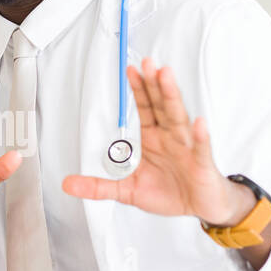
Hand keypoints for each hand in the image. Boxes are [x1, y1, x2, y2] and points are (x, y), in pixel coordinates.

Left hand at [62, 58, 248, 224]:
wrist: (201, 207)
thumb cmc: (170, 193)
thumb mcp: (127, 191)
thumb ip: (99, 186)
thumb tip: (69, 184)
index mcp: (154, 139)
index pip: (146, 108)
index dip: (139, 89)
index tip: (131, 70)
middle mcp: (171, 137)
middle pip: (161, 106)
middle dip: (154, 84)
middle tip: (147, 63)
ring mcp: (188, 148)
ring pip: (178, 119)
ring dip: (171, 97)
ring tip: (166, 77)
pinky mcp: (201, 164)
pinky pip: (200, 149)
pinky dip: (200, 136)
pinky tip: (198, 123)